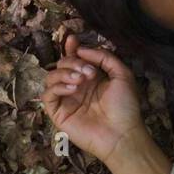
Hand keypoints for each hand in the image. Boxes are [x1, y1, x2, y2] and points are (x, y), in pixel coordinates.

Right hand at [41, 35, 148, 165]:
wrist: (122, 133)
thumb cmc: (125, 106)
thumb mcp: (122, 74)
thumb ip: (105, 57)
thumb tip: (82, 49)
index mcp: (91, 77)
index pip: (75, 59)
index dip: (71, 48)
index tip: (72, 39)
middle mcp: (77, 86)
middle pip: (62, 64)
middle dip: (73, 62)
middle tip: (89, 71)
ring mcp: (66, 99)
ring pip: (51, 77)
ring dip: (64, 73)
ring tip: (81, 80)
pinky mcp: (58, 113)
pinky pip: (48, 95)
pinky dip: (57, 87)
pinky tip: (73, 88)